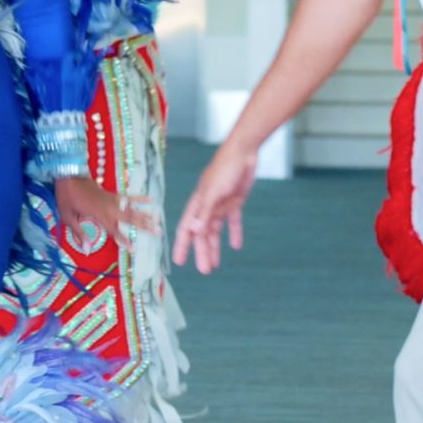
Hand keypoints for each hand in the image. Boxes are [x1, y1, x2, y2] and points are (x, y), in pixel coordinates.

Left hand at [54, 176, 156, 250]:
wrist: (69, 173)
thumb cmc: (67, 196)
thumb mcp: (68, 217)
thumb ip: (79, 233)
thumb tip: (87, 250)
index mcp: (98, 214)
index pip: (113, 230)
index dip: (123, 240)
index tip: (133, 248)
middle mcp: (109, 207)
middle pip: (129, 218)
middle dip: (144, 226)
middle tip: (159, 232)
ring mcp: (112, 199)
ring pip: (132, 209)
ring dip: (146, 215)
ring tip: (159, 220)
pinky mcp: (112, 194)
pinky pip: (128, 197)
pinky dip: (140, 198)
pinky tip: (151, 199)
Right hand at [172, 140, 258, 274]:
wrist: (243, 151)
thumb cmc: (225, 168)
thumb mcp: (214, 192)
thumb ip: (205, 212)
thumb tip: (194, 231)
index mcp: (198, 203)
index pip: (187, 228)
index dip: (182, 245)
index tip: (179, 262)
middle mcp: (207, 206)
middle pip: (202, 233)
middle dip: (202, 252)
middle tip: (204, 271)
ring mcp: (220, 204)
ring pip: (215, 230)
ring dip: (215, 247)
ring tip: (215, 264)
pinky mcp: (234, 201)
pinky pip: (233, 221)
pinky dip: (234, 233)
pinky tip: (236, 246)